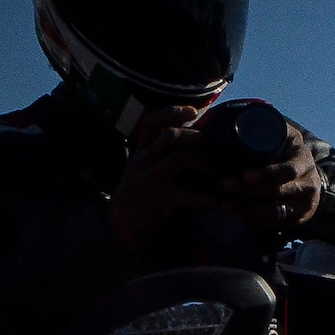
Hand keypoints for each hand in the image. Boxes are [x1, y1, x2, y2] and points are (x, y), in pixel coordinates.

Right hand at [109, 107, 212, 246]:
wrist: (118, 223)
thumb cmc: (137, 195)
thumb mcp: (141, 168)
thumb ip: (156, 154)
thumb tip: (183, 141)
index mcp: (141, 151)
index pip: (152, 122)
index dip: (172, 112)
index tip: (193, 111)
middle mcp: (144, 160)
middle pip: (171, 136)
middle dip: (197, 138)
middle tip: (215, 148)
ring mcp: (150, 178)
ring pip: (180, 159)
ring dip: (204, 163)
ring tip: (216, 172)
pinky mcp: (158, 199)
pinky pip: (185, 195)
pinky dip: (203, 198)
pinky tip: (214, 202)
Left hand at [217, 120, 320, 230]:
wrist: (311, 177)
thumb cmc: (286, 152)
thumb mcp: (283, 135)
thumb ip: (266, 125)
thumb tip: (238, 114)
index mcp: (303, 160)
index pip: (288, 171)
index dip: (267, 175)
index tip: (246, 175)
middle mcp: (308, 184)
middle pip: (278, 192)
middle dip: (250, 192)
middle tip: (226, 186)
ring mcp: (304, 204)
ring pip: (275, 212)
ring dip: (248, 209)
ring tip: (225, 204)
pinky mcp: (297, 219)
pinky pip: (274, 223)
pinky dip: (253, 219)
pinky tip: (236, 213)